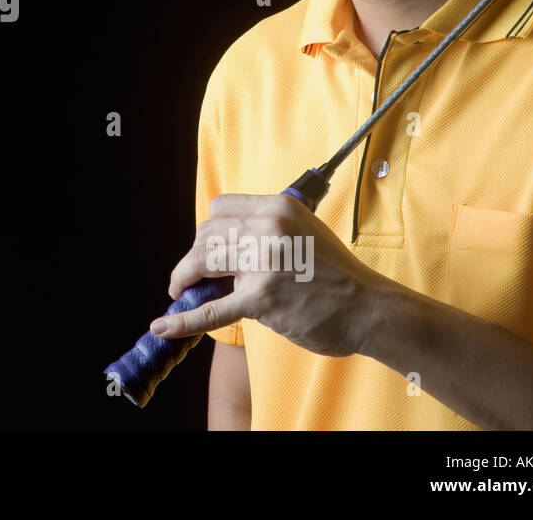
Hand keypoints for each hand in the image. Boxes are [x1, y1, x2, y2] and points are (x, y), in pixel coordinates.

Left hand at [148, 193, 393, 356]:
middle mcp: (268, 228)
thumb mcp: (304, 231)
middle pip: (206, 234)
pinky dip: (182, 320)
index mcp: (278, 207)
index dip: (208, 230)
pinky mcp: (262, 298)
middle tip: (194, 275)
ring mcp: (263, 263)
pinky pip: (211, 310)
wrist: (369, 308)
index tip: (207, 247)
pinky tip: (162, 326)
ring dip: (183, 279)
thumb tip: (228, 241)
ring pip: (201, 262)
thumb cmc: (338, 275)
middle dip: (194, 256)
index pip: (221, 208)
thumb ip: (268, 229)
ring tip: (180, 291)